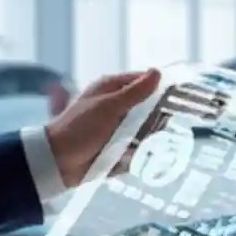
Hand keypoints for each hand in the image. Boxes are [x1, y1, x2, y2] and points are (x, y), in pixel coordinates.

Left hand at [45, 69, 160, 187]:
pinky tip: (131, 160)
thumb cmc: (79, 129)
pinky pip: (136, 151)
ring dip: (145, 142)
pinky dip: (135, 157)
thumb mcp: (109, 107)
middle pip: (150, 110)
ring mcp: (117, 128)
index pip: (145, 83)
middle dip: (154, 123)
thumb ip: (135, 92)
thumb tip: (157, 73)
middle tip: (149, 132)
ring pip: (146, 133)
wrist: (56, 163)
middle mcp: (116, 106)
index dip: (162, 90)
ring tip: (135, 148)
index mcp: (112, 89)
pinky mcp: (116, 149)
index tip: (179, 101)